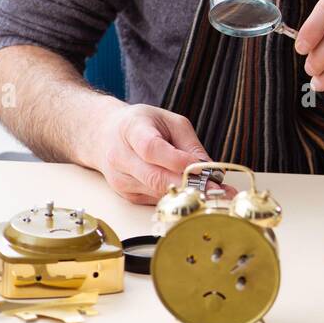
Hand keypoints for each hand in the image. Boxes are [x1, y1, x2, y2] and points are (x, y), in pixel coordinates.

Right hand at [89, 103, 217, 204]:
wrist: (105, 135)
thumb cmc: (144, 125)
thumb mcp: (170, 122)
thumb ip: (190, 145)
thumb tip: (210, 169)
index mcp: (132, 130)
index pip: (152, 149)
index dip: (177, 161)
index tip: (203, 168)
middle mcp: (121, 157)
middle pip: (154, 177)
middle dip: (189, 186)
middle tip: (217, 191)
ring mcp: (121, 179)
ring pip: (157, 193)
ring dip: (187, 195)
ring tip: (216, 194)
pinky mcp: (127, 195)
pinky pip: (155, 199)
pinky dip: (177, 198)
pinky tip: (196, 194)